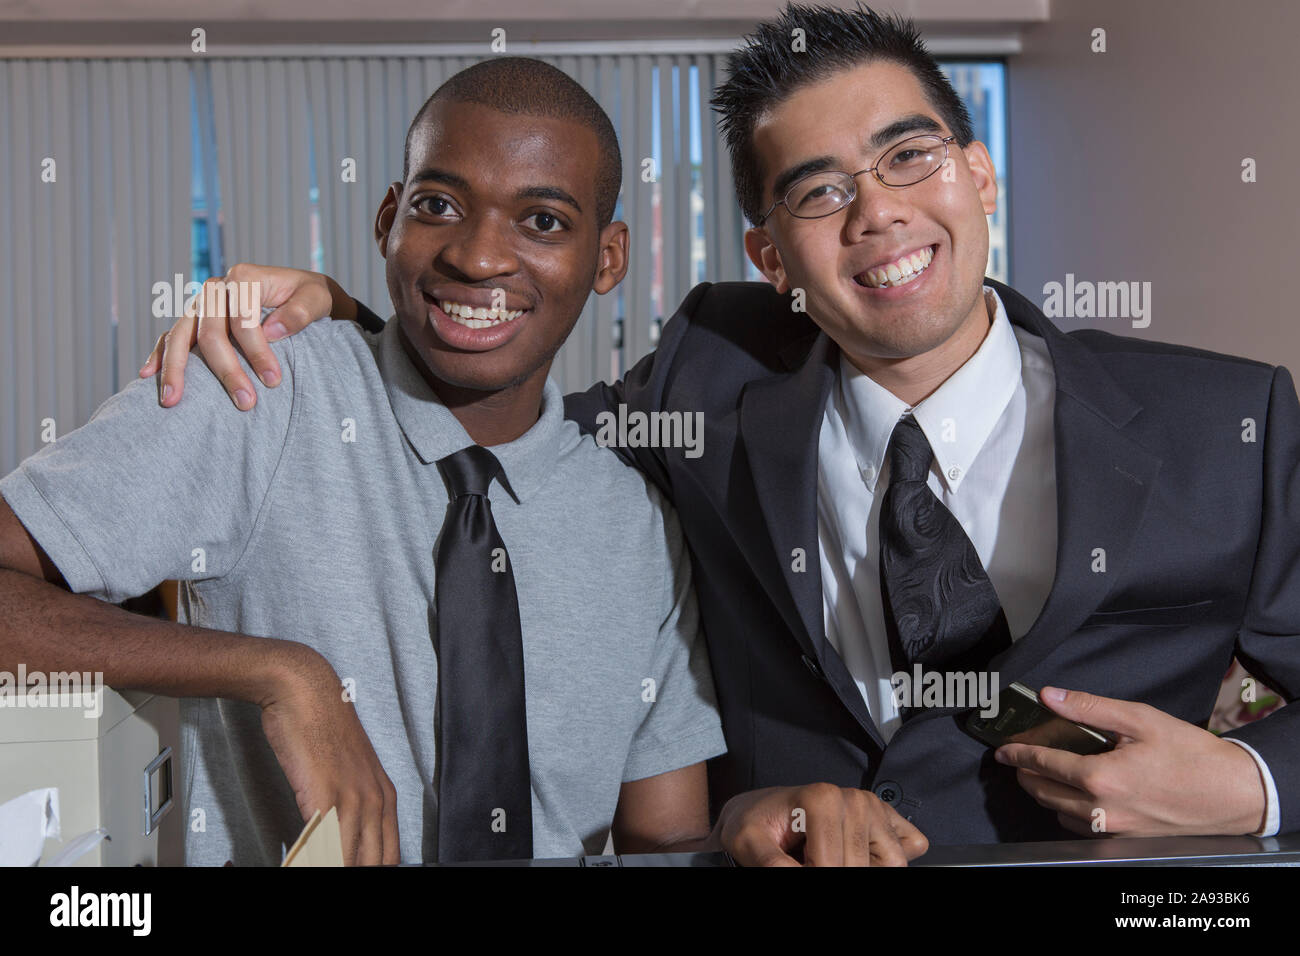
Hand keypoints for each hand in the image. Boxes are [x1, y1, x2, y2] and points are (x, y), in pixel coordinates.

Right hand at [139, 264, 348, 409]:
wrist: (301, 294)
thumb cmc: (310, 297)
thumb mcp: (318, 298)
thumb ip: (301, 311)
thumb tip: (273, 330)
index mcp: (244, 278)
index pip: (242, 318)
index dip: (256, 351)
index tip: (273, 381)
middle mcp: (216, 289)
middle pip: (210, 332)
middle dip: (227, 370)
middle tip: (246, 403)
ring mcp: (200, 306)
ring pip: (181, 335)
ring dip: (177, 370)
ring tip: (173, 401)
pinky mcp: (195, 320)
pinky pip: (170, 337)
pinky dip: (159, 356)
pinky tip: (147, 377)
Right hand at [258, 646, 399, 865]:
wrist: (305, 691)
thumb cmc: (322, 729)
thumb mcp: (349, 771)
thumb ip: (353, 804)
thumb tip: (345, 837)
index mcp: (386, 797)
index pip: (390, 856)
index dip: (371, 869)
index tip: (353, 869)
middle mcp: (376, 801)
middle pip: (372, 863)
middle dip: (350, 869)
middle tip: (326, 867)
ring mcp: (352, 800)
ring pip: (347, 861)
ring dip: (328, 866)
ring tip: (309, 866)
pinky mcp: (324, 797)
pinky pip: (321, 846)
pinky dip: (310, 860)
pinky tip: (298, 862)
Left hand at [711, 783, 927, 865]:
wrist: (763, 811)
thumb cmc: (758, 824)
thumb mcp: (748, 842)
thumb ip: (769, 861)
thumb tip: (794, 872)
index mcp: (822, 799)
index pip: (830, 865)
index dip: (810, 873)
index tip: (798, 866)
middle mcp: (854, 799)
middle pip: (860, 867)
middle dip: (835, 872)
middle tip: (809, 859)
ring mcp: (874, 807)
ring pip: (892, 862)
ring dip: (864, 867)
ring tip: (831, 858)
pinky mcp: (886, 817)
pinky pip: (911, 845)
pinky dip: (890, 859)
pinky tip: (863, 856)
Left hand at [995, 686, 1267, 836]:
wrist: (1234, 793)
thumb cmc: (1191, 754)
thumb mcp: (1140, 719)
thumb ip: (1089, 708)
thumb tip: (1049, 696)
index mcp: (1101, 778)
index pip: (1043, 764)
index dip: (1018, 754)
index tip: (1003, 749)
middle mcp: (1101, 810)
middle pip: (1043, 792)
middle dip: (1025, 774)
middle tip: (1018, 758)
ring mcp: (1113, 830)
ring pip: (1059, 813)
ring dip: (1046, 793)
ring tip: (1045, 773)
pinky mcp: (1125, 840)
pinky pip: (1082, 828)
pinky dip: (1068, 811)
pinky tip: (1074, 794)